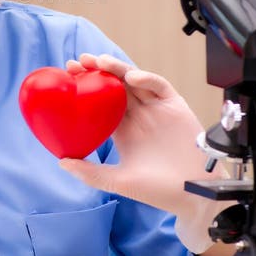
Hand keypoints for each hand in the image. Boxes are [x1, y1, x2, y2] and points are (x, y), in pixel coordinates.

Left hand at [59, 54, 229, 252]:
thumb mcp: (118, 181)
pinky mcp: (175, 106)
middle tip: (77, 63)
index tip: (67, 79)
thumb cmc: (159, 191)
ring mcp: (156, 109)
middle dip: (96, 72)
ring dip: (117, 69)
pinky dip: (146, 78)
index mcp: (122, 130)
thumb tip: (61, 161)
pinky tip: (131, 78)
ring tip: (99, 61)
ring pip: (134, 81)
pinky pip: (159, 86)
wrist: (194, 194)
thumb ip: (91, 173)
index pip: (100, 103)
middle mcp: (138, 116)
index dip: (84, 90)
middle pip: (114, 87)